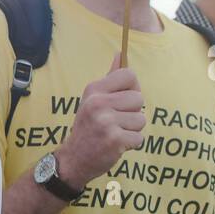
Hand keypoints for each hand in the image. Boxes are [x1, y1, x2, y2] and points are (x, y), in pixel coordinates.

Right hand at [56, 52, 144, 189]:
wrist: (73, 159)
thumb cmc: (87, 127)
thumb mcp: (93, 100)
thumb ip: (110, 78)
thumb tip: (121, 54)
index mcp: (94, 90)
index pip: (129, 75)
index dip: (132, 88)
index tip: (123, 100)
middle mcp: (98, 103)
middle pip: (139, 98)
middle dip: (132, 112)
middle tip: (115, 122)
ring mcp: (106, 122)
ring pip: (141, 120)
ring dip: (132, 130)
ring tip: (114, 133)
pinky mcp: (115, 140)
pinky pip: (139, 138)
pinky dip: (131, 144)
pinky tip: (116, 145)